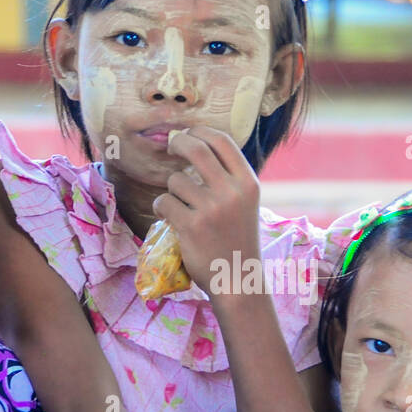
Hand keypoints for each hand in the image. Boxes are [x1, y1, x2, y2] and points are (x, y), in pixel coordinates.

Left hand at [154, 126, 260, 293]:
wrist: (238, 280)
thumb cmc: (238, 240)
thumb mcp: (246, 204)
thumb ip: (229, 178)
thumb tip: (199, 146)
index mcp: (248, 183)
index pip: (222, 141)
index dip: (201, 131)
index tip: (189, 134)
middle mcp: (232, 192)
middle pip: (196, 149)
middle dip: (178, 142)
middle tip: (171, 146)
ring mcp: (211, 209)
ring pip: (175, 181)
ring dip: (171, 191)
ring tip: (180, 207)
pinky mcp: (190, 225)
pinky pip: (164, 202)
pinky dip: (162, 209)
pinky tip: (170, 219)